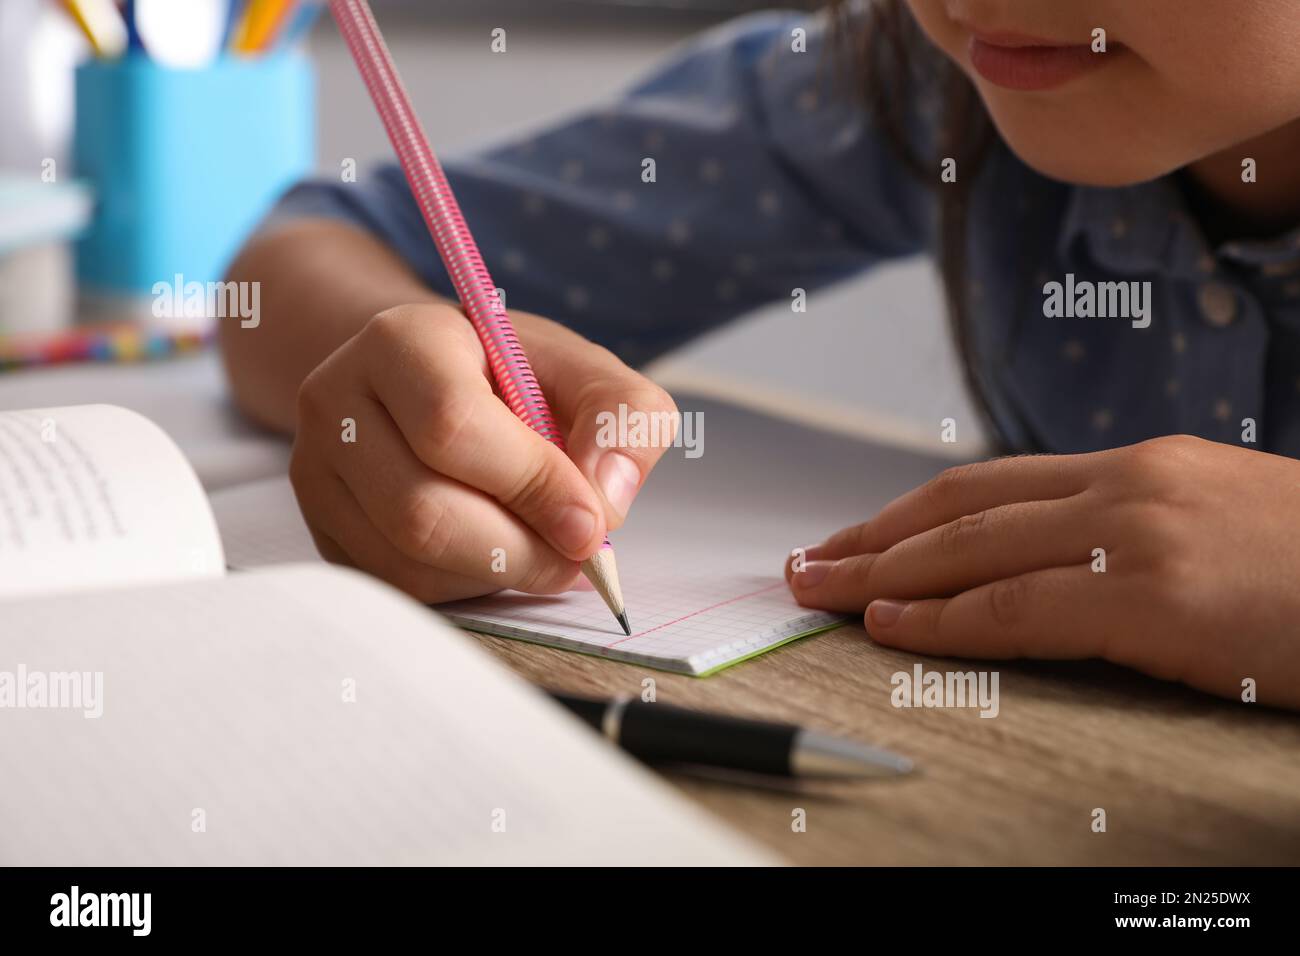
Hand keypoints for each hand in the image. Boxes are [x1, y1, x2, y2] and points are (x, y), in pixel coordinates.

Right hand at [290, 303, 675, 601]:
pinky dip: (464, 585)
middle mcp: (337, 403)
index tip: (591, 521)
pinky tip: (494, 550)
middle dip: (520, 549)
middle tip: (577, 553)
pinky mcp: (323, 528)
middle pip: (423, 512)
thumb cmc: (509, 375)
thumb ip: (622, 418)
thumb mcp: (583, 370)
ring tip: (540, 544)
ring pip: (409, 561)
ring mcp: (317, 472)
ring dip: (497, 573)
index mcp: (401, 341)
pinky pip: (397, 585)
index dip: (532, 485)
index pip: (453, 427)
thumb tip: (605, 499)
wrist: (426, 380)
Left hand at [786, 436, 1299, 708]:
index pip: (987, 484)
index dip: (906, 512)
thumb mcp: (1216, 524)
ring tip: (819, 591)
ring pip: (972, 549)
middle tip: (807, 561)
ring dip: (881, 574)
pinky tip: (891, 625)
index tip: (854, 537)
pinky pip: (1020, 606)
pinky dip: (944, 618)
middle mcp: (1126, 484)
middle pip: (960, 506)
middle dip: (871, 537)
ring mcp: (1140, 533)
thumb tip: (1048, 561)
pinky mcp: (1158, 592)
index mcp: (1137, 467)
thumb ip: (1130, 529)